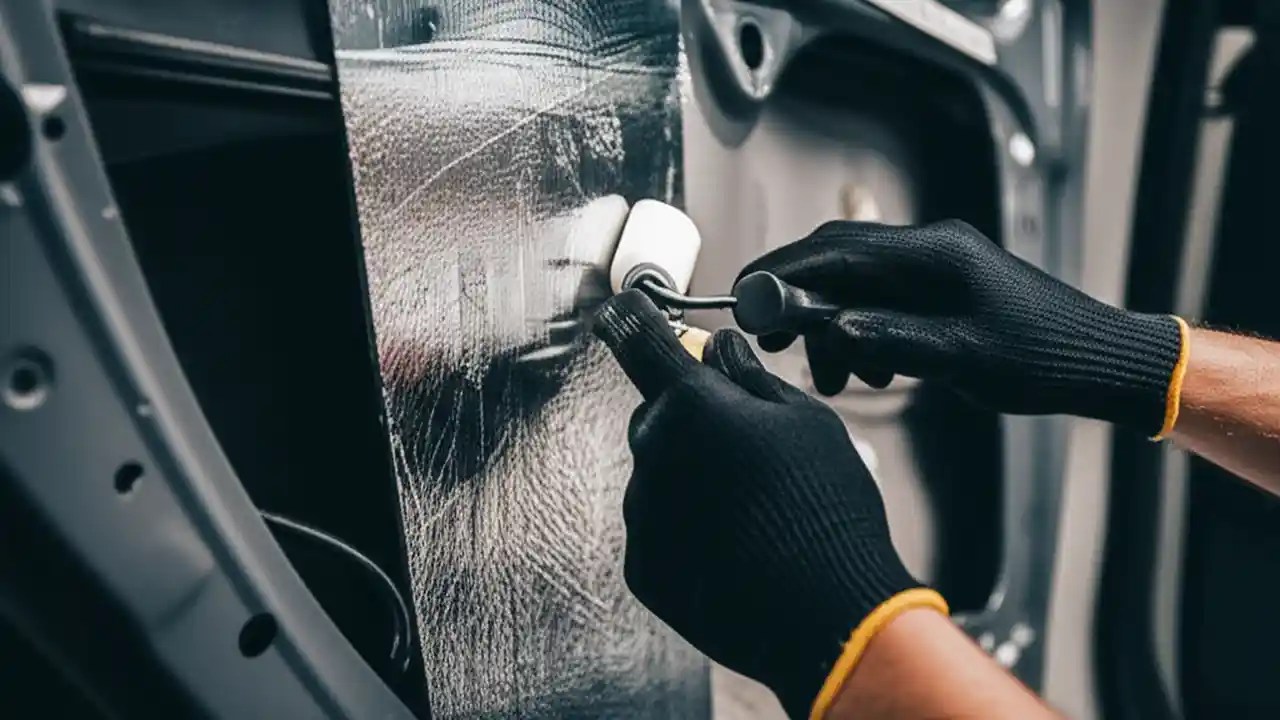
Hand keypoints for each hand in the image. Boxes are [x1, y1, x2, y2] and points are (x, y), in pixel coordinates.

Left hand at [593, 290, 925, 717]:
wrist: (827, 615)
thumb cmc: (826, 508)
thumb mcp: (808, 421)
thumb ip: (751, 379)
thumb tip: (717, 350)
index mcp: (693, 404)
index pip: (639, 340)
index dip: (630, 318)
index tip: (618, 310)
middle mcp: (653, 453)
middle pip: (656, 414)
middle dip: (690, 418)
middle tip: (748, 448)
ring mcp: (643, 514)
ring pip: (658, 475)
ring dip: (691, 479)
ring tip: (755, 514)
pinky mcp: (644, 567)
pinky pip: (659, 528)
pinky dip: (688, 530)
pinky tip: (736, 548)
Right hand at [739, 220, 1185, 435]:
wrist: (1099, 360)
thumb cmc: (1041, 358)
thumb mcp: (960, 357)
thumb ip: (888, 338)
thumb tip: (827, 329)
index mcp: (933, 252)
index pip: (835, 251)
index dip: (782, 273)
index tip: (744, 296)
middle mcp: (931, 247)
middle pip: (838, 258)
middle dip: (800, 298)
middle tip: (773, 338)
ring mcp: (937, 264)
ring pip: (858, 283)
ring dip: (834, 325)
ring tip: (833, 376)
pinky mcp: (944, 286)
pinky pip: (883, 299)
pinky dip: (862, 330)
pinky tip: (870, 369)